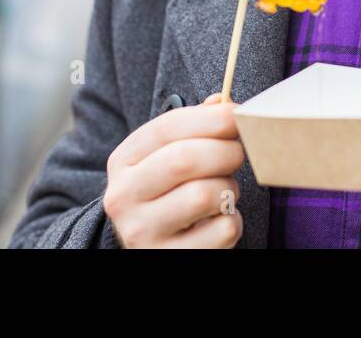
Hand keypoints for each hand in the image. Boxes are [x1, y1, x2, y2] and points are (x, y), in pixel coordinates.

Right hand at [104, 93, 244, 247]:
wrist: (141, 246)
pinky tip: (219, 219)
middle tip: (238, 153)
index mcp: (122, 162)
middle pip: (185, 159)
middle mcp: (123, 197)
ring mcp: (142, 232)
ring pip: (205, 195)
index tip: (237, 114)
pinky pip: (222, 230)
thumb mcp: (164, 156)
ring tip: (224, 190)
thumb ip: (192, 127)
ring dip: (229, 188)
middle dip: (225, 150)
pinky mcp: (168, 257)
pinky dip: (233, 220)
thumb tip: (224, 102)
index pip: (166, 128)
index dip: (210, 118)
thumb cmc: (164, 191)